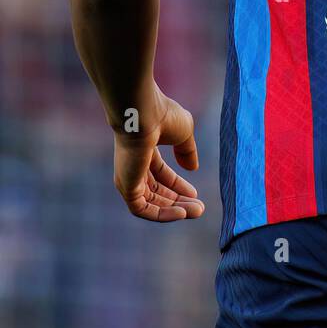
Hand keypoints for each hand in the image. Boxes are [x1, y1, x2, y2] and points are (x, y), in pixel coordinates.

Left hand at [113, 87, 204, 221]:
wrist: (143, 114)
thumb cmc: (163, 116)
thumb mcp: (183, 133)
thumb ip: (187, 151)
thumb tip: (192, 169)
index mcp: (144, 150)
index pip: (160, 174)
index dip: (178, 185)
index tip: (195, 194)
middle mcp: (133, 165)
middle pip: (156, 191)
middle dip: (178, 201)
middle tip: (199, 209)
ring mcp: (128, 177)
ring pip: (150, 203)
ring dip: (173, 210)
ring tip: (195, 212)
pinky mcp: (126, 187)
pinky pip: (142, 209)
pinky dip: (162, 214)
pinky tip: (181, 213)